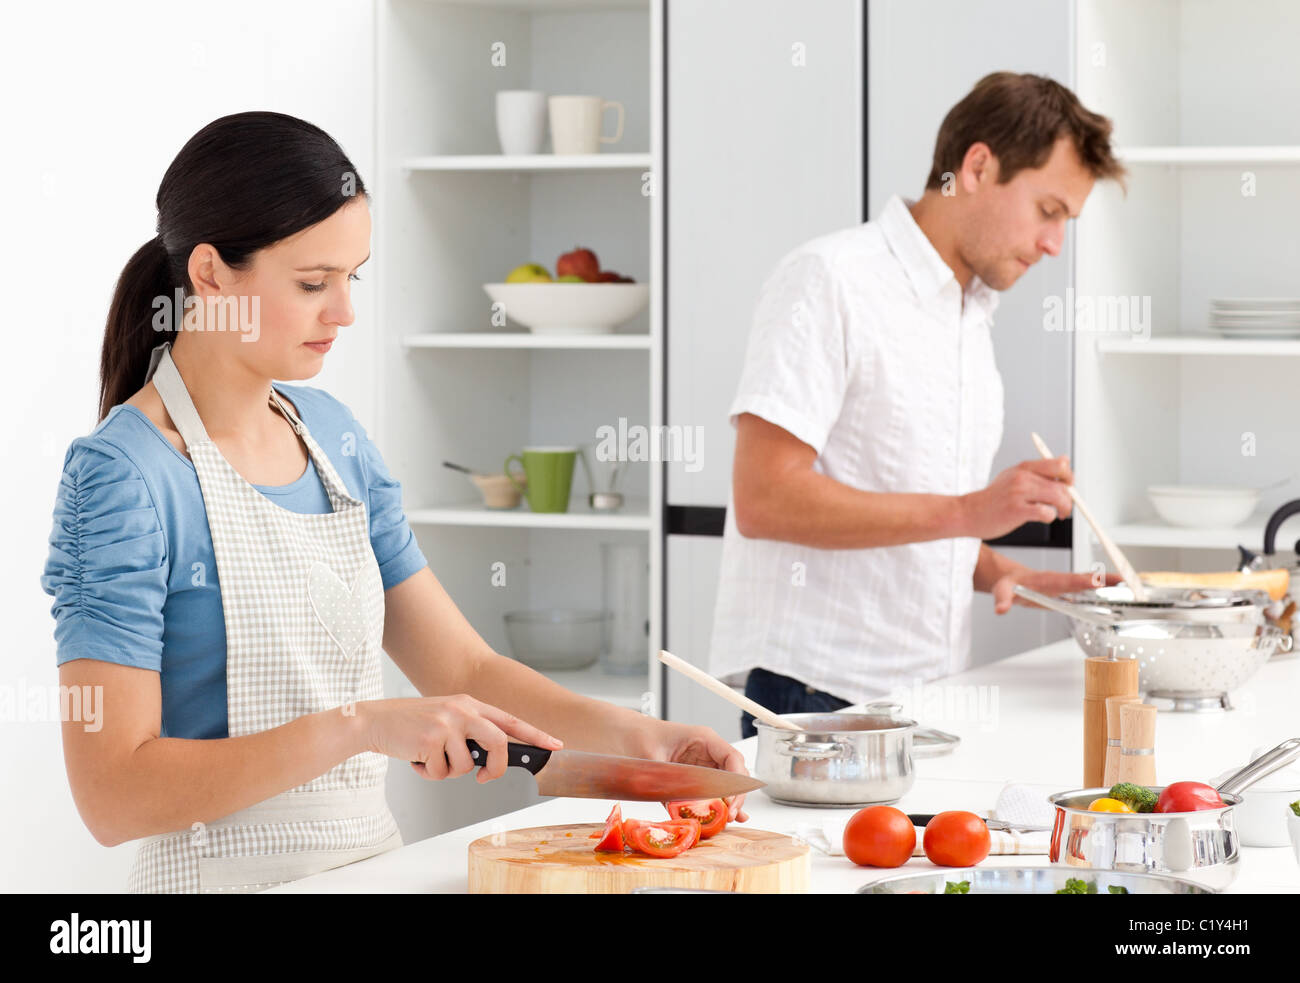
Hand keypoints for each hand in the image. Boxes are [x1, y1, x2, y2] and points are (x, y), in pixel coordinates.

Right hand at [357, 694, 562, 781]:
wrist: (374, 720)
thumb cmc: (411, 724)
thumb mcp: (446, 717)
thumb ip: (469, 731)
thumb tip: (490, 761)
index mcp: (470, 704)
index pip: (510, 720)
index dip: (535, 734)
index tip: (555, 745)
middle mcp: (462, 710)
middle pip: (498, 743)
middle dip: (495, 767)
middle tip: (483, 778)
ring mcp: (447, 724)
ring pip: (465, 767)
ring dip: (447, 772)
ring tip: (430, 758)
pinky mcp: (430, 739)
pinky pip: (441, 773)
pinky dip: (429, 774)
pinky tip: (417, 759)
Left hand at [626, 721, 751, 823]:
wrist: (625, 734)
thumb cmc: (639, 737)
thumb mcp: (652, 758)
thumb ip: (666, 780)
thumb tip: (679, 804)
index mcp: (702, 738)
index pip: (732, 758)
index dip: (737, 781)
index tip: (731, 802)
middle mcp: (706, 751)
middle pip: (732, 774)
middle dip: (735, 796)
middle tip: (731, 816)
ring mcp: (701, 765)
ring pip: (724, 784)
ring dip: (728, 802)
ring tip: (731, 820)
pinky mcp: (692, 778)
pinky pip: (708, 791)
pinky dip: (716, 804)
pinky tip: (725, 817)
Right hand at [960, 456, 1074, 539]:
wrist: (969, 513)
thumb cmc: (993, 499)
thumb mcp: (1013, 477)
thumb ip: (1038, 471)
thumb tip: (1065, 461)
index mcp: (1023, 468)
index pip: (1058, 464)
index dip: (1069, 476)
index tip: (1067, 486)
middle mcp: (1021, 477)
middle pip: (1061, 483)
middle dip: (1070, 497)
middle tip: (1064, 506)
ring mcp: (1018, 493)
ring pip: (1057, 497)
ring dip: (1063, 508)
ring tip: (1057, 514)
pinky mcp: (1016, 510)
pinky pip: (1045, 512)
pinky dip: (1050, 517)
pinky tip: (1044, 518)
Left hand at [991, 567, 1121, 614]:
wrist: (1008, 579)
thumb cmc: (1007, 583)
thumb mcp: (1002, 591)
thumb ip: (1002, 599)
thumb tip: (1001, 609)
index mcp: (1048, 580)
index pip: (1070, 580)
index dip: (1086, 580)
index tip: (1102, 580)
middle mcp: (1059, 580)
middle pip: (1086, 579)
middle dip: (1106, 578)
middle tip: (1127, 579)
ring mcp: (1064, 585)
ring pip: (1088, 582)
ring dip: (1108, 582)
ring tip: (1130, 584)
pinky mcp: (1065, 590)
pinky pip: (1085, 588)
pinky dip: (1100, 589)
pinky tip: (1114, 593)